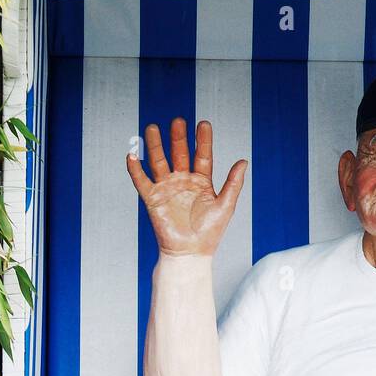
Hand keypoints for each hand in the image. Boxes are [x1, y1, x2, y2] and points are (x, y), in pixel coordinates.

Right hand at [125, 117, 246, 256]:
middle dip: (178, 138)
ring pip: (159, 161)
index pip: (202, 155)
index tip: (203, 124)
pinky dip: (135, 169)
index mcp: (201, 182)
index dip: (203, 140)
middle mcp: (183, 182)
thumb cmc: (210, 234)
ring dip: (155, 145)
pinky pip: (141, 181)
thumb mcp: (225, 206)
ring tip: (153, 128)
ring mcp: (167, 189)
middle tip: (178, 121)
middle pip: (179, 153)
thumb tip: (243, 161)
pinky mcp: (152, 199)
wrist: (190, 254)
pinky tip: (131, 154)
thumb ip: (233, 183)